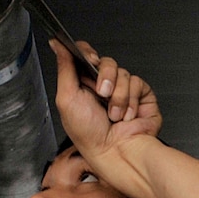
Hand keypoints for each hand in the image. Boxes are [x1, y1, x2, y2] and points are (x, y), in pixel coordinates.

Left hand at [51, 38, 161, 179]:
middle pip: (107, 61)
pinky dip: (131, 100)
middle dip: (105, 77)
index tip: (89, 58)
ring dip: (118, 96)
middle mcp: (104, 86)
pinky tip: (126, 115)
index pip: (86, 56)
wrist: (114, 152)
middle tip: (101, 94)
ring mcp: (123, 91)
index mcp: (83, 84)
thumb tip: (57, 45)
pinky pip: (138, 83)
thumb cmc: (88, 134)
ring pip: (123, 73)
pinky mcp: (141, 96)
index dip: (88, 53)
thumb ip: (64, 68)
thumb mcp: (66, 98)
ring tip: (114, 114)